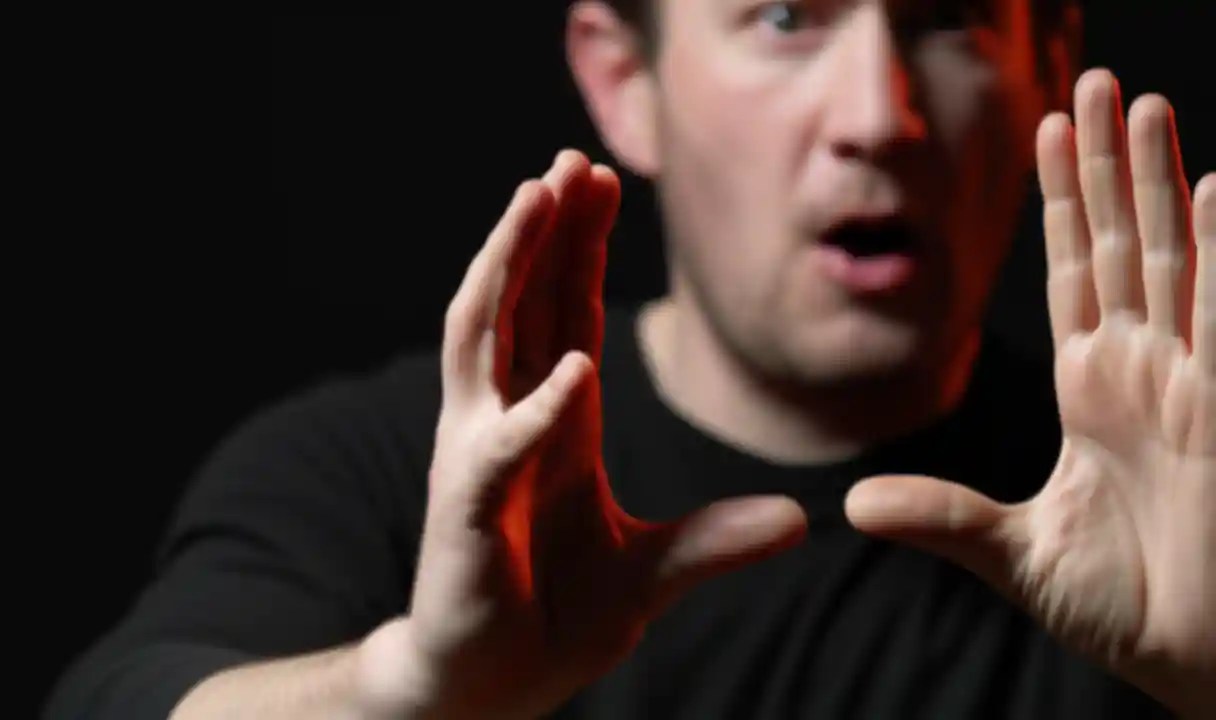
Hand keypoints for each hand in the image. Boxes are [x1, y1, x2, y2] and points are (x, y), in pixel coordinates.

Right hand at [390, 150, 806, 719]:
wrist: (491, 685)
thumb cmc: (551, 619)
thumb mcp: (653, 575)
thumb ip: (717, 541)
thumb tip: (800, 520)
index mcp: (552, 424)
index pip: (565, 314)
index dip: (580, 246)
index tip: (604, 179)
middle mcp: (506, 422)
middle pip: (522, 302)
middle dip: (542, 228)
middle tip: (570, 158)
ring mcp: (479, 458)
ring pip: (485, 339)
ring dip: (510, 268)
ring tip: (536, 201)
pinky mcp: (467, 509)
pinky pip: (504, 446)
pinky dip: (540, 408)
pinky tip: (577, 369)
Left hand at [843, 69, 1214, 716]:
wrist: (1195, 665)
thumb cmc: (1124, 610)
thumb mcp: (1013, 555)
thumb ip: (942, 517)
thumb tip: (853, 502)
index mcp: (1094, 391)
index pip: (1078, 273)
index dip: (1065, 203)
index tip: (1050, 131)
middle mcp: (1145, 373)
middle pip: (1125, 243)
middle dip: (1111, 165)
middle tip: (1100, 82)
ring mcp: (1193, 385)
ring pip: (1175, 260)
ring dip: (1162, 182)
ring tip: (1146, 104)